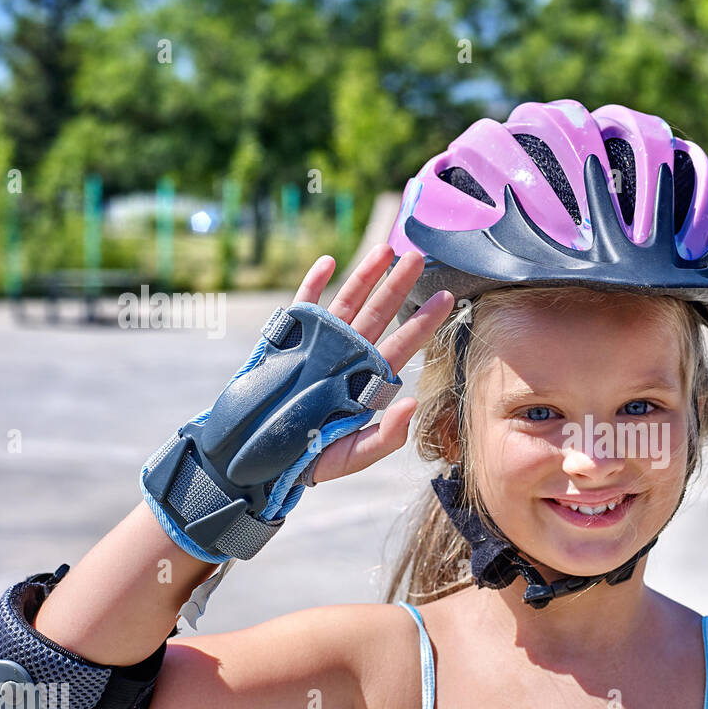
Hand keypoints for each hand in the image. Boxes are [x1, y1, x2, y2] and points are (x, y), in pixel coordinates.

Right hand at [291, 243, 453, 482]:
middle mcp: (348, 358)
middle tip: (418, 257)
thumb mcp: (354, 457)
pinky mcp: (289, 341)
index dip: (423, 322)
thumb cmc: (311, 460)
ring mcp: (320, 347)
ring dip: (365, 275)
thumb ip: (385, 436)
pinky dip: (315, 283)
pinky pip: (304, 306)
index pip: (402, 346)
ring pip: (347, 303)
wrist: (260, 458)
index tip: (446, 297)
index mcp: (367, 381)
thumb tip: (412, 402)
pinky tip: (330, 261)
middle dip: (398, 286)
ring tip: (385, 248)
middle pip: (379, 315)